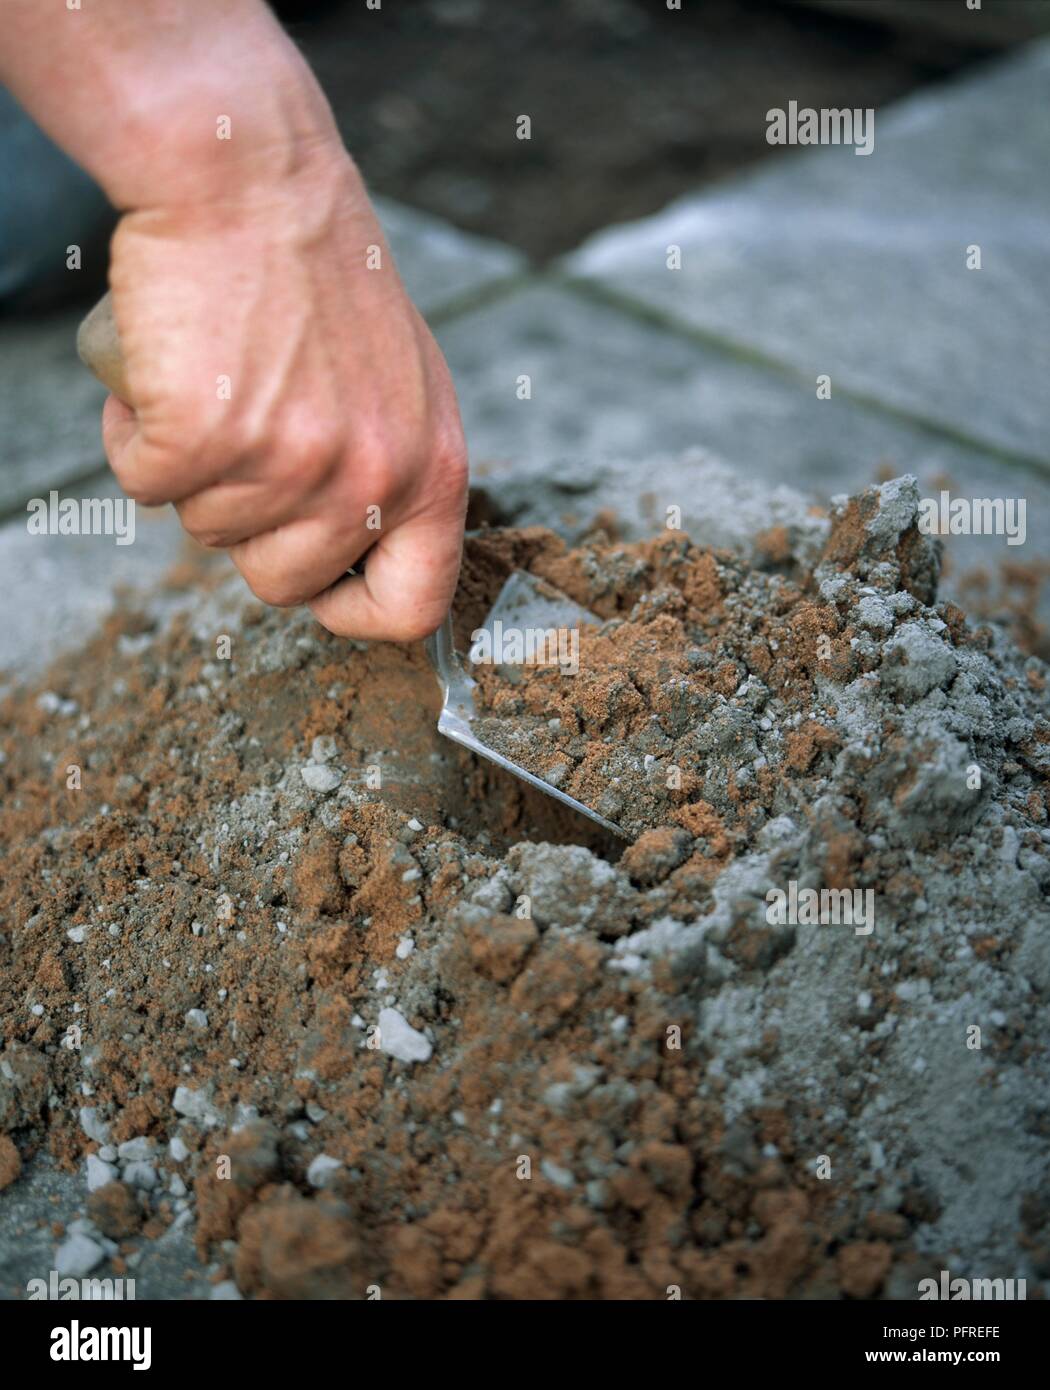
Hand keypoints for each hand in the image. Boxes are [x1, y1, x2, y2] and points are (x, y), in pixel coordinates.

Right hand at [101, 147, 467, 640]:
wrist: (249, 174)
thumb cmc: (321, 274)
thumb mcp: (402, 388)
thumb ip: (391, 473)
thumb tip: (363, 551)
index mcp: (433, 471)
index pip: (413, 606)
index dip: (357, 615)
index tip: (323, 592)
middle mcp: (370, 479)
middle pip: (284, 581)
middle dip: (250, 524)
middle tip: (249, 435)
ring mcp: (289, 463)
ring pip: (207, 531)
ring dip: (193, 467)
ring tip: (216, 375)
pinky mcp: (205, 436)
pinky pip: (142, 483)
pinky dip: (133, 432)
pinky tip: (164, 367)